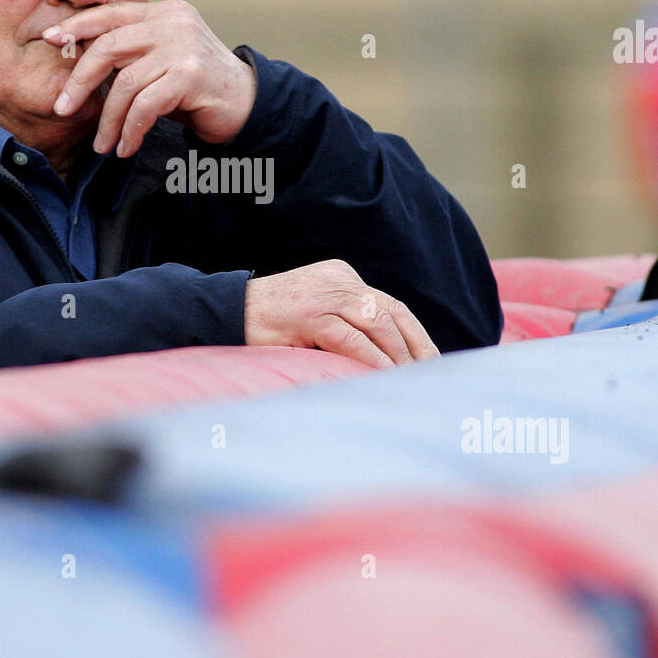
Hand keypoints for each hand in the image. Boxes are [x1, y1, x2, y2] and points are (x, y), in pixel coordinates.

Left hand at [44, 0, 256, 155]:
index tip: (52, 40)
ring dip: (109, 120)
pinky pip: (145, 106)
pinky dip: (131, 130)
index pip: (111, 14)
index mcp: (163, 13)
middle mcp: (173, 23)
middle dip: (80, 81)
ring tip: (103, 144)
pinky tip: (126, 147)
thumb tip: (78, 62)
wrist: (247, 105)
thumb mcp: (161, 63)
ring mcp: (183, 47)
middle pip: (109, 47)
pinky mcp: (191, 76)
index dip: (78, 27)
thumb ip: (131, 55)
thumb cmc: (197, 89)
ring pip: (125, 83)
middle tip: (63, 108)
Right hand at [244, 259, 440, 368]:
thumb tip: (383, 357)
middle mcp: (339, 281)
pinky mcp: (309, 314)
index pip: (390, 305)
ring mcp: (324, 295)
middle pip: (392, 311)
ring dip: (398, 355)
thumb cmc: (271, 323)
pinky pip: (351, 338)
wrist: (226, 311)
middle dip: (416, 345)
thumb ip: (345, 323)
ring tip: (410, 381)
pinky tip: (383, 376)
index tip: (430, 361)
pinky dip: (371, 359)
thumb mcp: (315, 315)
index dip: (414, 334)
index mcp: (342, 277)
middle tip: (432, 375)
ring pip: (377, 322)